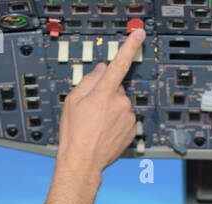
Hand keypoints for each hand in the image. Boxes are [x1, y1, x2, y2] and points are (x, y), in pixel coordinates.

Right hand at [55, 28, 144, 172]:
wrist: (83, 162)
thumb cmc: (74, 134)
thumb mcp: (72, 101)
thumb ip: (89, 81)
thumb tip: (102, 70)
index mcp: (104, 93)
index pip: (119, 63)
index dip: (130, 46)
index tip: (138, 34)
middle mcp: (120, 103)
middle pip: (117, 88)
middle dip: (107, 94)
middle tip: (92, 110)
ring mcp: (128, 117)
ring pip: (122, 104)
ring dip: (112, 109)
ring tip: (97, 124)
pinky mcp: (133, 129)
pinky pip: (126, 118)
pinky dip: (117, 121)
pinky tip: (105, 131)